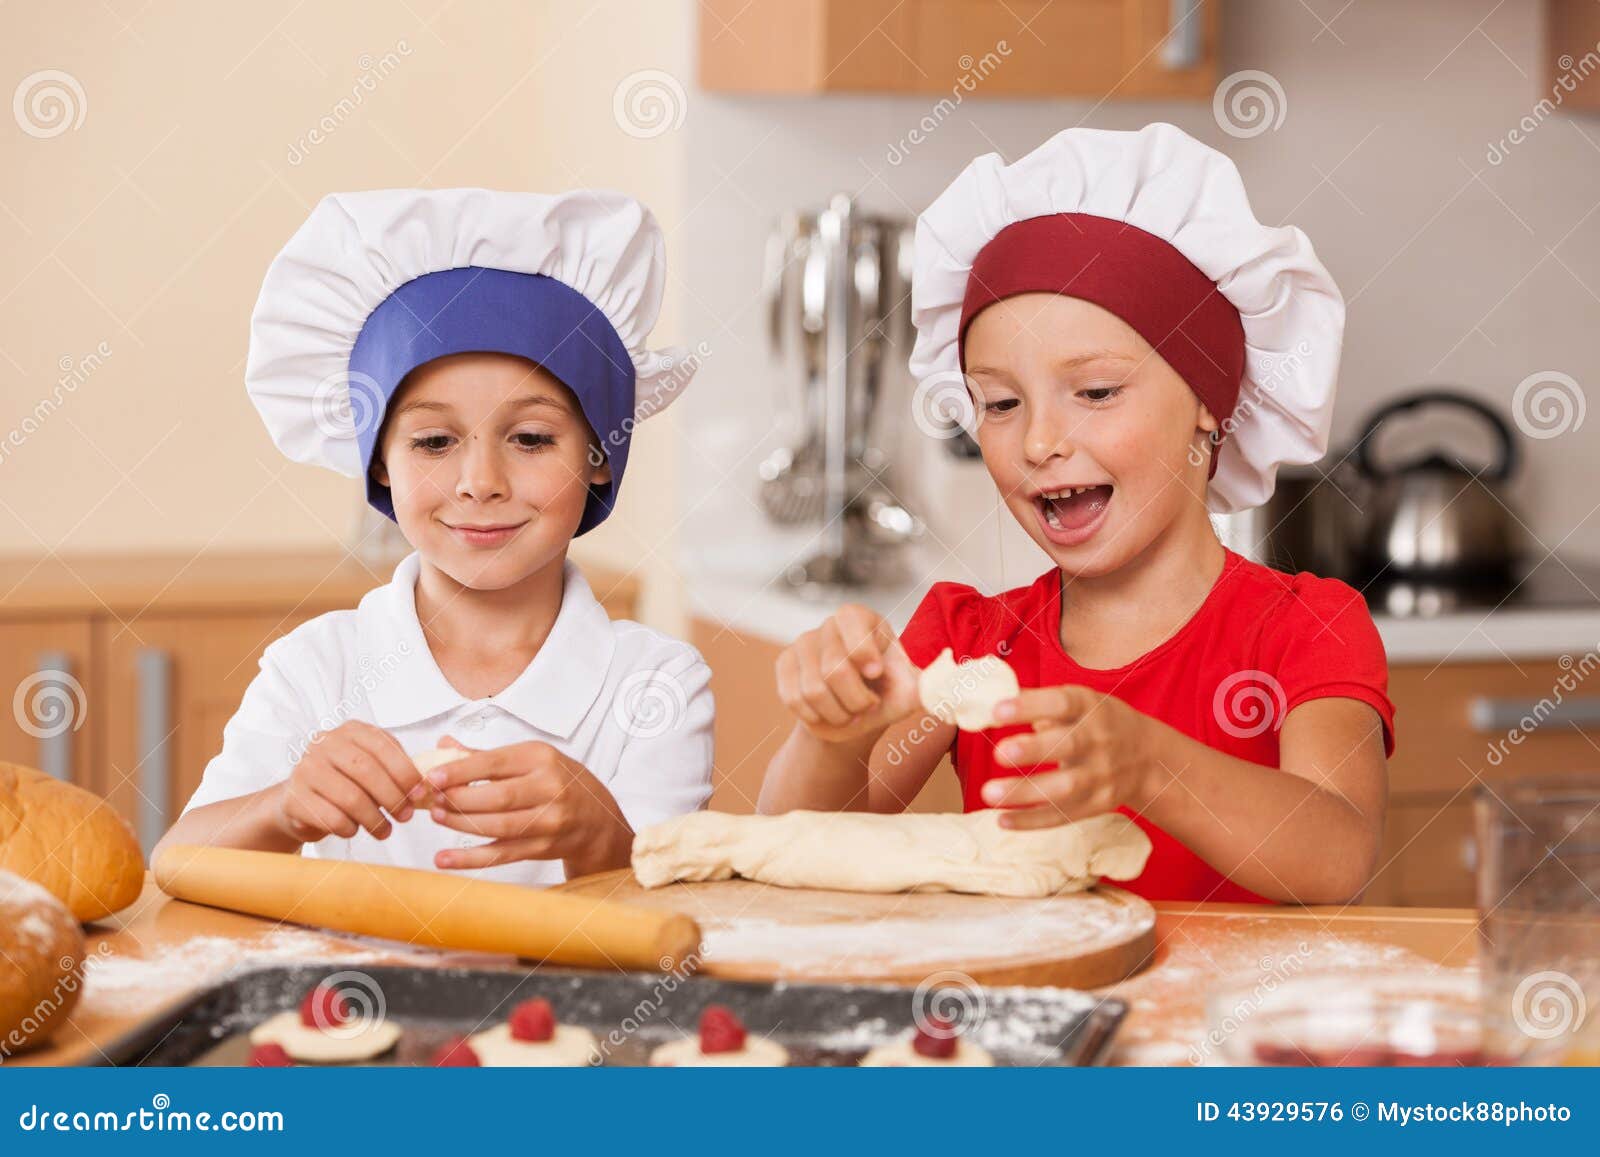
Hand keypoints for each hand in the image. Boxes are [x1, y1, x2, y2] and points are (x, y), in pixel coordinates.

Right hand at [273, 721, 421, 843]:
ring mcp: (305, 769)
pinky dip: (349, 828)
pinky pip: (331, 817)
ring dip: (374, 819)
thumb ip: (396, 768)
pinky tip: (354, 830)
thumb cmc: (345, 783)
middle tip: (405, 816)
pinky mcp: (294, 798)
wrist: (300, 801)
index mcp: (350, 731)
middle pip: (367, 771)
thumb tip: (425, 786)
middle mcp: (324, 744)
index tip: (420, 794)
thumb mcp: (371, 766)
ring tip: (385, 831)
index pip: (382, 747)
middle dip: (393, 797)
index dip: (405, 772)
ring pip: (350, 797)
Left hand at [418, 738, 631, 873]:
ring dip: (461, 824)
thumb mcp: (531, 760)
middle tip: (432, 800)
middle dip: (458, 799)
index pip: (495, 763)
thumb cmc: (558, 782)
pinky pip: (502, 854)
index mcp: (542, 758)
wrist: (597, 820)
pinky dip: (470, 858)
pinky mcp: (543, 847)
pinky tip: (444, 859)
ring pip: (498, 826)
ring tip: (437, 817)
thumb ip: (486, 756)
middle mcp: (550, 787)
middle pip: (497, 796)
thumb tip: (443, 744)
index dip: (461, 770)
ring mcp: (549, 820)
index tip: (433, 776)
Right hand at [776, 604, 922, 744]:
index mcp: (863, 619)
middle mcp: (830, 626)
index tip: (876, 674)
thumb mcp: (912, 691)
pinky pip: (794, 698)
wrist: (855, 717)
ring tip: (850, 712)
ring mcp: (804, 643)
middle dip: (856, 700)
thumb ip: (929, 684)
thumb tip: (943, 678)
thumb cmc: (887, 696)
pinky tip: (829, 713)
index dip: (862, 650)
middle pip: (834, 668)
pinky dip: (817, 717)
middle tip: (868, 706)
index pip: (851, 619)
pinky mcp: (784, 664)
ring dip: (838, 713)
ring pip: (813, 689)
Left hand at [980, 686, 1167, 828]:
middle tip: (998, 754)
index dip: (1030, 706)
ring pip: (1064, 787)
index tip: (996, 710)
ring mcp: (1101, 775)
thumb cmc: (1096, 722)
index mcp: (1089, 707)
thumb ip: (1035, 700)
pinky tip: (1003, 820)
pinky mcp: (1098, 803)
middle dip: (1033, 750)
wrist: (1147, 757)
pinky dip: (1033, 820)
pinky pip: (1064, 815)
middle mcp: (1098, 740)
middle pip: (1068, 745)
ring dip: (1025, 792)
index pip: (1061, 703)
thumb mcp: (1077, 701)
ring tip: (988, 793)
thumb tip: (987, 694)